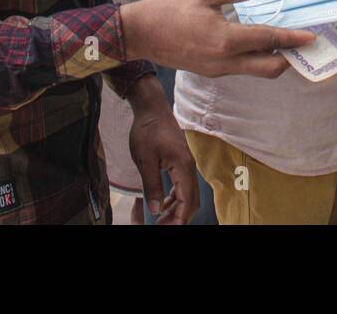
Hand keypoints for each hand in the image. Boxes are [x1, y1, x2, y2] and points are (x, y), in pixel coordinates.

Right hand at [121, 0, 314, 77]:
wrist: (138, 33)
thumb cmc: (169, 8)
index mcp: (225, 40)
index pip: (268, 40)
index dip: (293, 38)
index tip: (312, 36)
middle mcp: (224, 61)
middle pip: (268, 68)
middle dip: (290, 58)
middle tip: (305, 46)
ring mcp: (217, 70)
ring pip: (255, 70)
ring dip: (273, 59)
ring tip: (287, 43)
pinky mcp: (210, 71)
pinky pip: (241, 69)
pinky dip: (256, 59)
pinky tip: (259, 44)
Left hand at [127, 76, 197, 223]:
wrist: (151, 108)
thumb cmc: (147, 131)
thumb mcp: (145, 161)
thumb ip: (151, 186)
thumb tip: (155, 210)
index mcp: (183, 166)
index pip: (187, 200)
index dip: (179, 219)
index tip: (165, 228)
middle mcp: (189, 166)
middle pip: (192, 200)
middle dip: (178, 217)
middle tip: (161, 226)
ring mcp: (187, 163)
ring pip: (188, 193)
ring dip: (176, 208)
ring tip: (160, 219)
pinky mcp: (181, 161)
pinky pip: (183, 185)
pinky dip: (175, 197)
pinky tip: (161, 203)